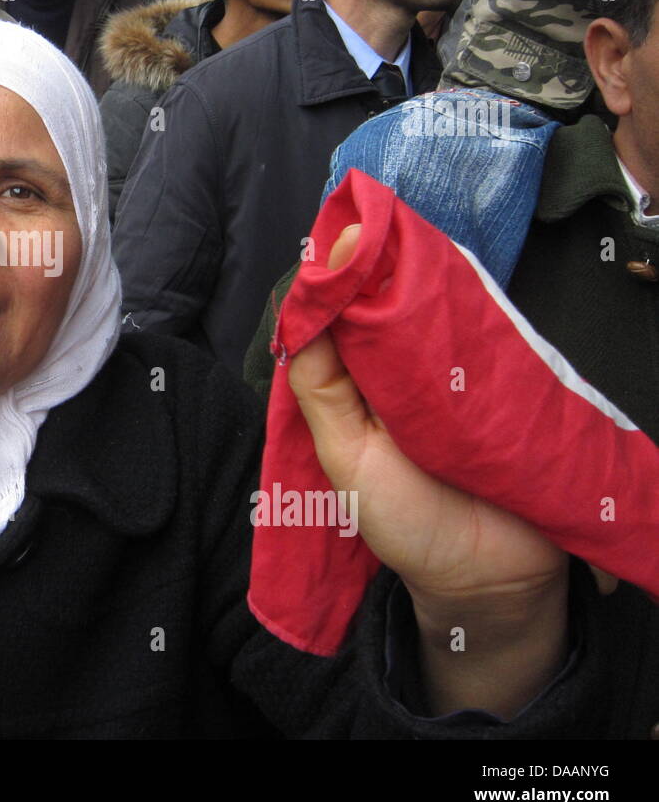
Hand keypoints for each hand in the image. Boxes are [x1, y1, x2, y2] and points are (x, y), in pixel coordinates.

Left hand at [289, 224, 569, 716]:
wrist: (489, 576)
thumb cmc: (403, 520)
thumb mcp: (344, 457)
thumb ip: (320, 390)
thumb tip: (301, 312)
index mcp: (354, 386)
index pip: (336, 317)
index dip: (334, 277)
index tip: (335, 236)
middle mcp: (398, 371)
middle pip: (384, 302)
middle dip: (378, 264)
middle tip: (375, 225)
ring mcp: (450, 371)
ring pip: (431, 309)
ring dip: (423, 278)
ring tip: (411, 241)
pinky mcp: (499, 378)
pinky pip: (482, 332)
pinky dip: (470, 306)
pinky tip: (460, 278)